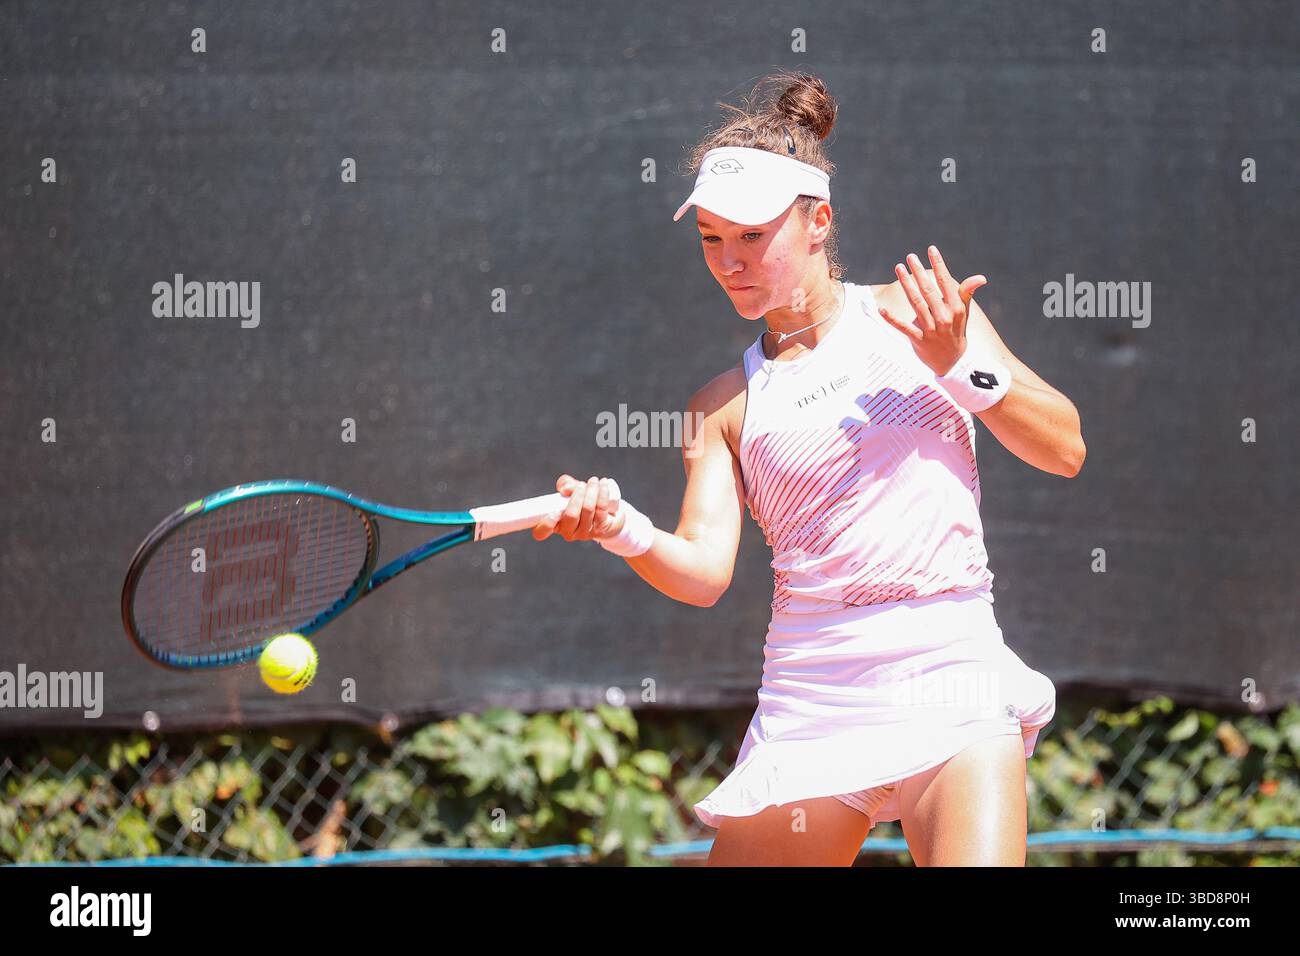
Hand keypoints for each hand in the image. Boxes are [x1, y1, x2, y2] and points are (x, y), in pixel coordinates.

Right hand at [531, 474, 626, 541]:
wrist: (606, 514)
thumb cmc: (581, 501)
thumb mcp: (570, 490)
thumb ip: (565, 484)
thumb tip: (566, 488)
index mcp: (554, 524)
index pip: (541, 532)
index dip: (546, 525)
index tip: (553, 512)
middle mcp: (567, 532)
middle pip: (571, 515)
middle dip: (577, 496)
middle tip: (581, 485)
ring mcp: (584, 532)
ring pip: (588, 510)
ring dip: (591, 491)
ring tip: (593, 481)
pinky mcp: (600, 528)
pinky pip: (601, 508)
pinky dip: (602, 493)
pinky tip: (602, 483)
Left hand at [877, 245, 986, 376]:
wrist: (953, 362)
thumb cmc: (956, 331)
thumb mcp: (963, 312)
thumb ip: (966, 293)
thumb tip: (981, 278)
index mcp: (955, 307)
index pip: (946, 282)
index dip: (939, 264)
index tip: (931, 249)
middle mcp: (944, 316)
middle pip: (928, 290)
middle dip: (918, 271)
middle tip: (910, 256)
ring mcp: (931, 329)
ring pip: (916, 303)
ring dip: (906, 284)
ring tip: (899, 268)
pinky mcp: (919, 340)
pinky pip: (903, 327)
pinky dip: (891, 319)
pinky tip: (880, 309)